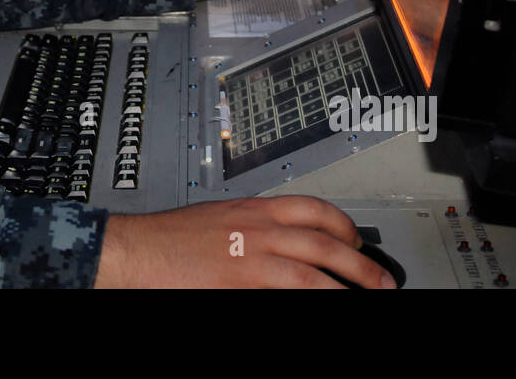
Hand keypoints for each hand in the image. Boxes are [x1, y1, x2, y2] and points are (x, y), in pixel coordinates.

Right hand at [93, 195, 396, 287]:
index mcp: (254, 208)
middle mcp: (258, 228)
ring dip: (348, 286)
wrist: (135, 250)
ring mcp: (251, 257)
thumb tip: (283, 244)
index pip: (314, 208)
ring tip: (368, 297)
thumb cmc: (169, 239)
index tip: (356, 239)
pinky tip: (323, 306)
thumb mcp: (220, 220)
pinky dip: (311, 298)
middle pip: (325, 239)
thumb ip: (253, 227)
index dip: (344, 225)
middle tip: (380, 280)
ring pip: (315, 270)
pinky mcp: (240, 283)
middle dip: (360, 262)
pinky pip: (288, 293)